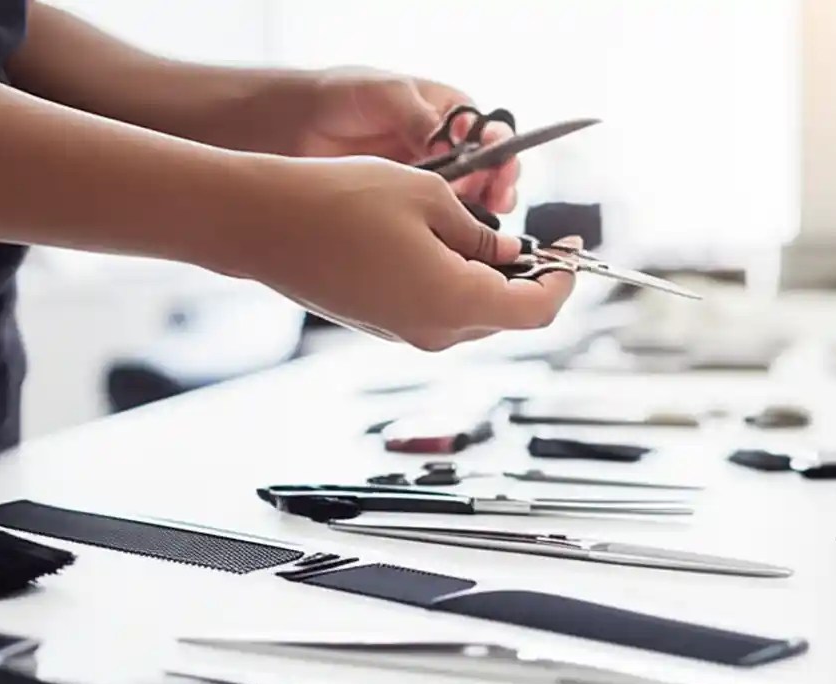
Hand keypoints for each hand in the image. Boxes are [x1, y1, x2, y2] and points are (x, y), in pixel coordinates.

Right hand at [231, 156, 573, 350]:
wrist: (263, 223)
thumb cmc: (339, 202)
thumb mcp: (431, 198)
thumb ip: (482, 234)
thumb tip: (507, 253)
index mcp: (456, 302)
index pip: (536, 311)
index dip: (564, 282)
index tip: (572, 251)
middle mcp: (434, 331)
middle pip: (507, 317)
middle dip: (531, 281)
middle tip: (539, 240)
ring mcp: (405, 333)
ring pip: (474, 316)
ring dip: (493, 282)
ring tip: (490, 236)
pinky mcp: (383, 325)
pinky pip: (439, 311)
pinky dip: (458, 285)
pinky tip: (447, 246)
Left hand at [291, 68, 518, 214]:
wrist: (297, 124)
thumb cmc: (344, 95)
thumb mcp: (387, 95)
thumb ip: (420, 119)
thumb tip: (449, 145)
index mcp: (452, 114)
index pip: (492, 135)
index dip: (500, 154)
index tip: (497, 171)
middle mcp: (449, 148)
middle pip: (489, 173)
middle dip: (497, 187)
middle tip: (496, 201)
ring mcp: (431, 179)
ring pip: (470, 200)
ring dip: (479, 212)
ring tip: (478, 222)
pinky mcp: (411, 206)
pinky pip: (438, 220)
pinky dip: (448, 230)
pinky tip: (449, 237)